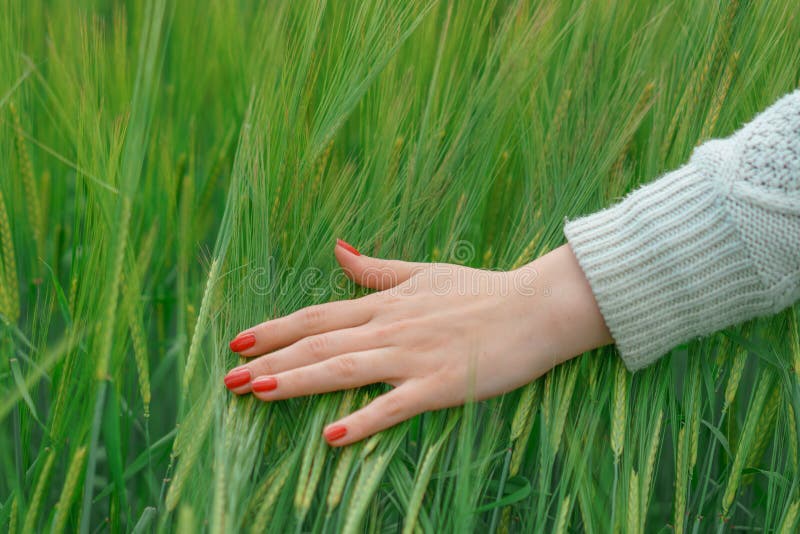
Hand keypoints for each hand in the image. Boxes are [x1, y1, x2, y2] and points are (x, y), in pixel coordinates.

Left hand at [223, 239, 612, 445]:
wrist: (536, 306)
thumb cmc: (482, 290)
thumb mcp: (424, 272)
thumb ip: (377, 268)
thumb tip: (336, 249)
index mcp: (385, 304)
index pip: (318, 316)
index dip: (275, 330)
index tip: (239, 343)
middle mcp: (390, 328)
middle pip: (319, 344)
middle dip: (271, 362)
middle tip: (230, 380)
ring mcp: (413, 357)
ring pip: (344, 369)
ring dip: (299, 382)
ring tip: (259, 393)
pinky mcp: (441, 384)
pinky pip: (395, 405)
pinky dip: (363, 421)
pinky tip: (332, 438)